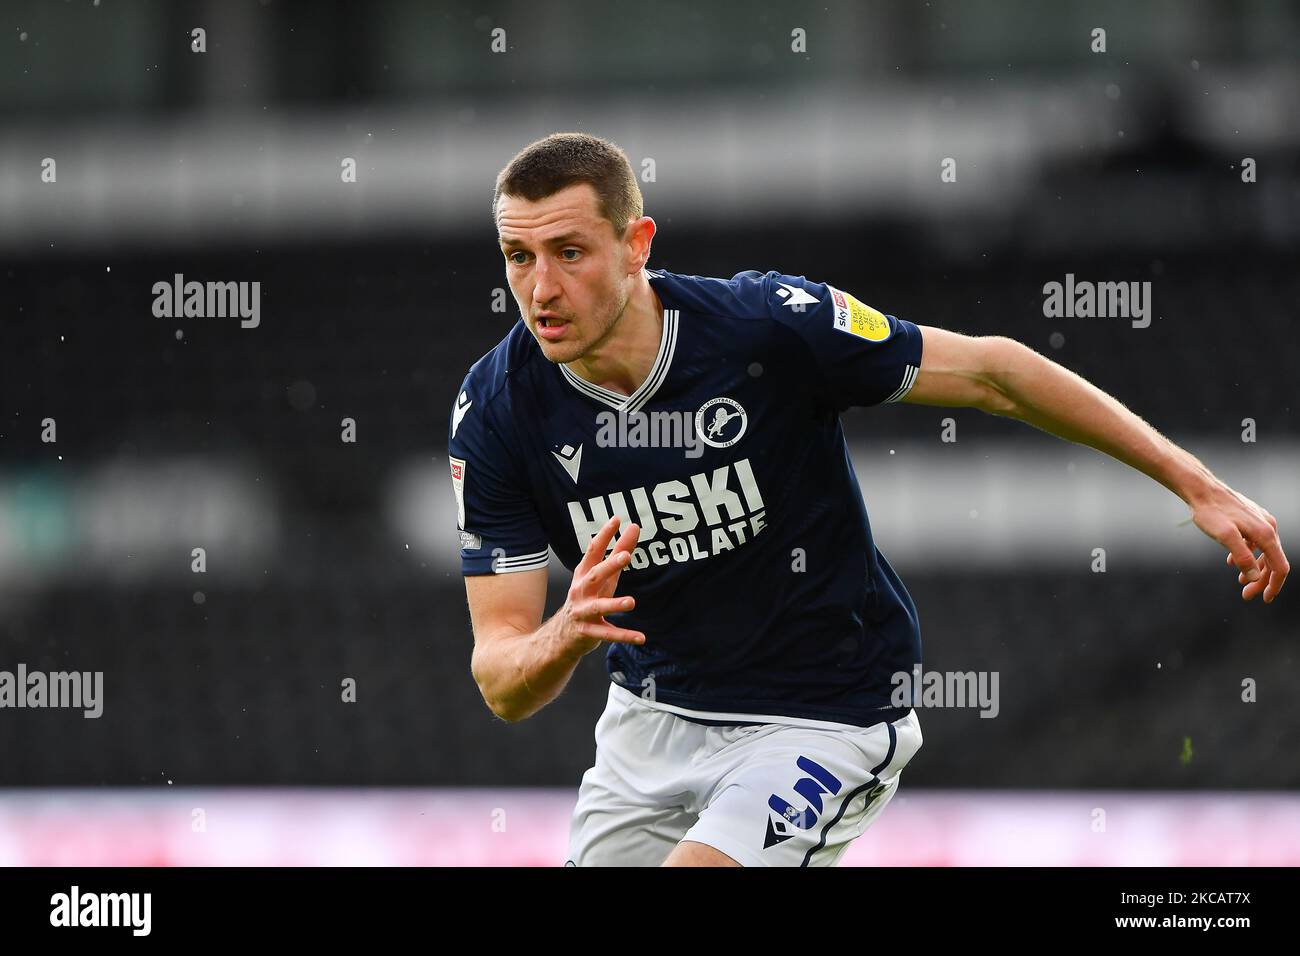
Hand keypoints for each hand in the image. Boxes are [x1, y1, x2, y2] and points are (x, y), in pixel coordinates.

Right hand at [556, 516, 644, 657]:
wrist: (561, 636)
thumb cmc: (588, 599)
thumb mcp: (604, 577)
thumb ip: (619, 552)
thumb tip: (634, 527)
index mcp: (584, 575)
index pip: (593, 551)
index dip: (604, 535)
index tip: (616, 520)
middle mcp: (581, 591)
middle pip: (594, 576)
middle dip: (609, 566)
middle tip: (626, 556)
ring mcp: (583, 612)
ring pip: (598, 607)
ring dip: (614, 604)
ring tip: (631, 602)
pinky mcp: (588, 632)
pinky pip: (607, 634)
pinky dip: (624, 635)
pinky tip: (641, 637)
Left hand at [1188, 481, 1288, 601]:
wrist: (1201, 489)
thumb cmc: (1210, 512)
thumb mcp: (1225, 537)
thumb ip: (1242, 557)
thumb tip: (1255, 577)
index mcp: (1266, 534)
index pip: (1279, 566)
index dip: (1274, 585)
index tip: (1264, 599)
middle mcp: (1268, 526)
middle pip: (1272, 560)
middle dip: (1261, 580)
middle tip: (1246, 595)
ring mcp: (1260, 521)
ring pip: (1263, 551)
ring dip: (1254, 568)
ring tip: (1240, 581)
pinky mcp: (1250, 518)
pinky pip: (1255, 541)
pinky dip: (1247, 554)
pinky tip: (1231, 561)